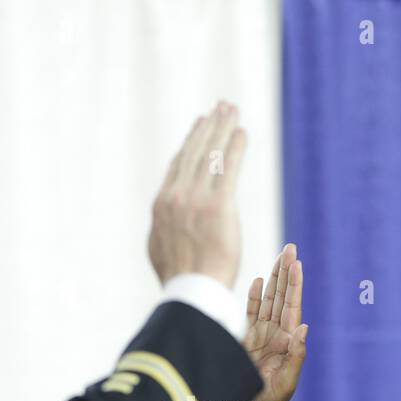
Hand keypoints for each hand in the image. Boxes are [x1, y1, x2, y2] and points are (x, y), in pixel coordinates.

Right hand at [148, 102, 245, 287]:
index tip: (200, 125)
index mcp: (161, 206)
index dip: (191, 142)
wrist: (190, 293)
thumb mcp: (159, 250)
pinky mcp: (218, 206)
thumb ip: (163, 230)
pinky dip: (234, 147)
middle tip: (220, 106)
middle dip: (209, 126)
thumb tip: (163, 224)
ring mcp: (195, 200)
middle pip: (194, 152)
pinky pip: (228, 168)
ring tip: (231, 110)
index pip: (179, 164)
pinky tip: (241, 132)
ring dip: (222, 128)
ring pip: (210, 154)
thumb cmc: (179, 280)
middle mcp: (176, 197)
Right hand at [244, 243, 307, 400]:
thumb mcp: (284, 384)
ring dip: (272, 279)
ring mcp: (260, 338)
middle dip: (285, 273)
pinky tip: (256, 281)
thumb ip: (295, 356)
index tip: (296, 262)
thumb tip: (304, 326)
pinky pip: (250, 315)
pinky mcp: (245, 343)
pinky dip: (253, 298)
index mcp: (286, 343)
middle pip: (281, 297)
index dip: (294, 284)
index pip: (291, 306)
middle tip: (290, 248)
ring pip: (267, 302)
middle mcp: (275, 336)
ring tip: (277, 257)